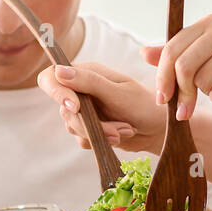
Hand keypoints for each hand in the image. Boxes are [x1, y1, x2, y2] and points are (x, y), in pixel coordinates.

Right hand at [37, 61, 163, 152]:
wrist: (159, 129)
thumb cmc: (144, 105)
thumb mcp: (118, 93)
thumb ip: (90, 82)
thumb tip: (58, 70)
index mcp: (87, 72)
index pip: (52, 77)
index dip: (57, 92)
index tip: (75, 107)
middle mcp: (81, 89)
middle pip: (64, 109)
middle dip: (90, 123)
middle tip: (117, 130)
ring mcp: (84, 110)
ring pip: (73, 126)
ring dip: (100, 133)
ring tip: (126, 130)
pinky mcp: (89, 127)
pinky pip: (82, 139)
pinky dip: (101, 140)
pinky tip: (120, 136)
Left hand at [144, 15, 211, 119]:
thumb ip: (180, 51)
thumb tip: (145, 53)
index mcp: (210, 22)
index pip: (173, 48)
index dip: (163, 76)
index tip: (161, 97)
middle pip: (183, 66)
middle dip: (180, 93)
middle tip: (182, 112)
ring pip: (202, 82)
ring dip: (210, 93)